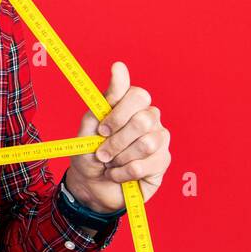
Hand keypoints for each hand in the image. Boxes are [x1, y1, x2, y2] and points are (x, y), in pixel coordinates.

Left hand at [64, 61, 170, 213]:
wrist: (89, 185)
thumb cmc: (88, 153)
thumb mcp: (88, 127)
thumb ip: (105, 99)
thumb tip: (119, 65)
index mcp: (130, 106)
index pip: (138, 95)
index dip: (118, 113)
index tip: (101, 128)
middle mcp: (148, 118)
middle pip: (144, 120)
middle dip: (116, 140)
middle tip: (101, 152)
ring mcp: (159, 139)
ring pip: (147, 143)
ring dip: (119, 158)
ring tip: (109, 164)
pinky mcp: (162, 162)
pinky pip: (147, 164)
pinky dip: (124, 172)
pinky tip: (117, 175)